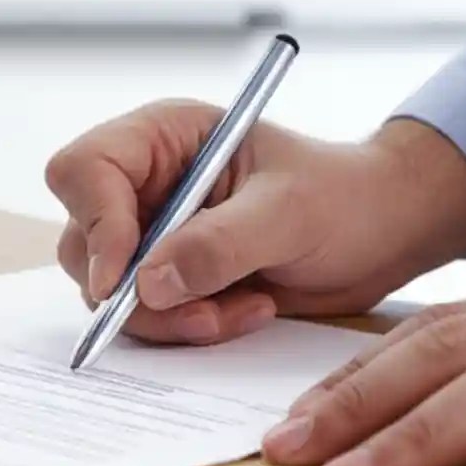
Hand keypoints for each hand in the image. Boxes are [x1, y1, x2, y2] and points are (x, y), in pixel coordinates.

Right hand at [45, 103, 465, 344]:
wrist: (382, 237)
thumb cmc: (346, 198)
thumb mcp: (289, 213)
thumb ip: (218, 244)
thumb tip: (147, 283)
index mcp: (163, 137)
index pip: (84, 170)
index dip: (95, 223)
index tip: (123, 279)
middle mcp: (143, 182)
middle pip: (84, 240)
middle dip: (136, 290)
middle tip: (202, 312)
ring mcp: (150, 233)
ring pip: (108, 290)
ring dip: (169, 317)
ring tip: (241, 309)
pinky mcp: (167, 277)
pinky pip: (143, 316)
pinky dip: (186, 328)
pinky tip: (243, 311)